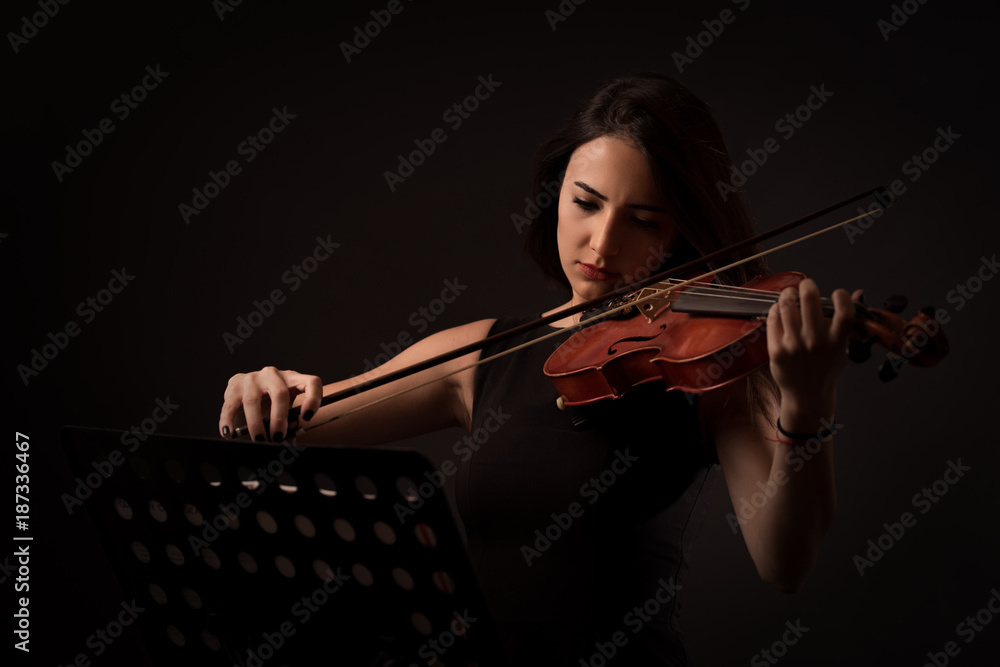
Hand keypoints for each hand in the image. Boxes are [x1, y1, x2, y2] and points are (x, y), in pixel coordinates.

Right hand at [219, 367, 322, 441]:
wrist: (246, 386)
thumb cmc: (271, 401)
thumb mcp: (284, 407)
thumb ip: (290, 421)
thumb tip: (289, 440)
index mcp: (293, 379)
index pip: (312, 383)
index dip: (313, 399)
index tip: (306, 417)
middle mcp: (273, 375)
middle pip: (280, 393)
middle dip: (279, 419)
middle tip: (278, 437)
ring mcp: (252, 379)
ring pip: (253, 401)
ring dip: (256, 424)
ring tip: (259, 440)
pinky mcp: (234, 387)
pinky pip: (230, 406)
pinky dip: (228, 421)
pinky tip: (228, 433)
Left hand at [766, 279, 861, 417]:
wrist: (807, 396)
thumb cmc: (827, 369)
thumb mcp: (843, 347)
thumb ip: (849, 322)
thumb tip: (858, 293)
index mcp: (837, 341)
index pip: (845, 311)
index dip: (842, 296)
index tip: (837, 294)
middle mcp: (816, 342)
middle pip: (810, 299)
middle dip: (808, 285)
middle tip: (807, 285)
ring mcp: (794, 346)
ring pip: (787, 306)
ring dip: (788, 294)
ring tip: (790, 294)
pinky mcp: (776, 350)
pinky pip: (773, 319)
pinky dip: (776, 309)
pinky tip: (780, 309)